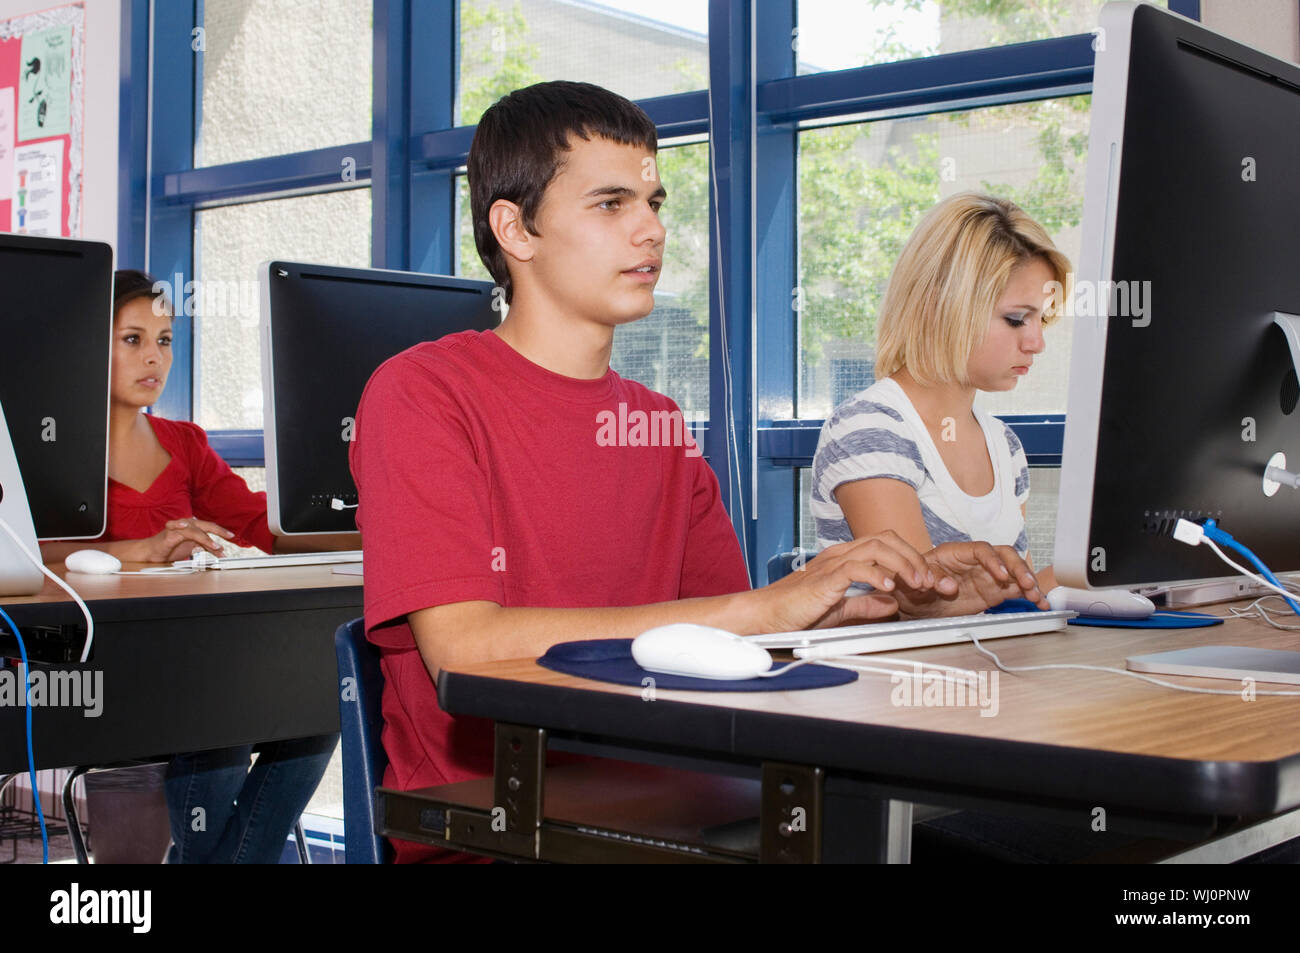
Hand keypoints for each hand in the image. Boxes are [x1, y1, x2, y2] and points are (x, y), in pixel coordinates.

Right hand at [120, 518, 233, 562]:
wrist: (152, 553)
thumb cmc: (171, 548)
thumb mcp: (193, 549)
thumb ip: (206, 548)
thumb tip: (221, 550)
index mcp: (194, 527)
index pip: (211, 527)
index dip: (222, 531)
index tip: (233, 537)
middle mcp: (188, 525)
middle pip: (206, 525)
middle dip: (219, 530)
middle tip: (230, 536)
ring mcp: (178, 528)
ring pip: (195, 530)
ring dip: (206, 538)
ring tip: (215, 546)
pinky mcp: (168, 533)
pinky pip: (175, 528)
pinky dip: (179, 526)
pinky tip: (184, 526)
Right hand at [751, 531, 942, 632]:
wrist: (766, 616)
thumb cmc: (796, 612)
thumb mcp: (840, 610)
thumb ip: (866, 604)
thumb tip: (892, 603)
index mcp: (845, 559)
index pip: (886, 545)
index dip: (912, 560)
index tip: (928, 582)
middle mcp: (840, 554)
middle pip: (887, 539)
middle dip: (914, 558)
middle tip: (930, 581)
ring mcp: (832, 563)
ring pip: (877, 547)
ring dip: (903, 564)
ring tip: (916, 583)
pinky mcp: (824, 577)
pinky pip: (856, 567)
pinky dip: (878, 575)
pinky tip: (890, 589)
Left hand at [892, 541, 1047, 618]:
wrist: (914, 603)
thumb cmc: (912, 584)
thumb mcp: (913, 578)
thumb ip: (929, 577)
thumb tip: (946, 584)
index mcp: (956, 552)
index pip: (981, 550)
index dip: (993, 561)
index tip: (1001, 575)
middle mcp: (976, 561)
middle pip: (1004, 556)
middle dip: (1018, 568)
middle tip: (1026, 584)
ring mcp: (987, 575)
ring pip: (1014, 572)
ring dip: (1028, 582)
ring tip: (1037, 596)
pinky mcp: (994, 591)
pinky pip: (1016, 590)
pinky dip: (1029, 595)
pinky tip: (1041, 603)